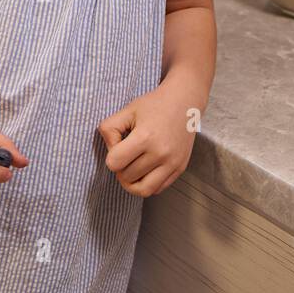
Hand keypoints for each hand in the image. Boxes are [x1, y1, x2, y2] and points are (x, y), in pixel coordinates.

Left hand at [97, 82, 199, 197]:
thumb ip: (109, 128)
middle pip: (127, 177)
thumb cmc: (154, 105)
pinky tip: (146, 169)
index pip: (114, 163)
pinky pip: (158, 189)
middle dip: (121, 168)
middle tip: (126, 154)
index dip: (111, 155)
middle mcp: (161, 153)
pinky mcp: (180, 168)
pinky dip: (148, 184)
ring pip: (142, 190)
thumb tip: (110, 150)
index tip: (119, 145)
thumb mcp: (127, 110)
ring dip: (132, 182)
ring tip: (132, 168)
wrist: (185, 102)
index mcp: (145, 137)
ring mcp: (172, 163)